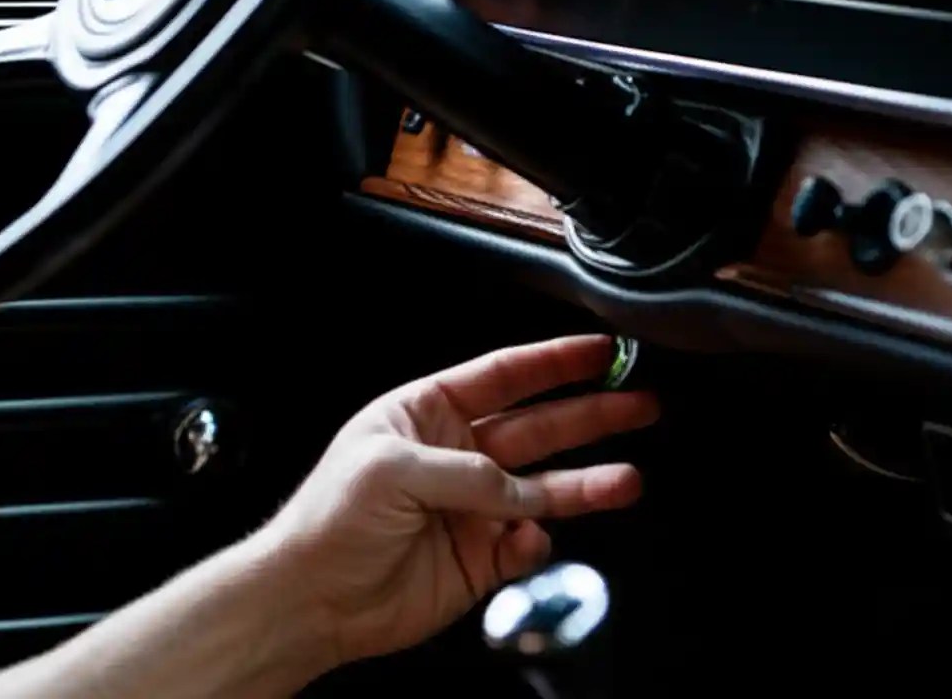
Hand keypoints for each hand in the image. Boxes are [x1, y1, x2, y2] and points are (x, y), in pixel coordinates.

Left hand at [259, 335, 658, 665]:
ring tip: (627, 480)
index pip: (504, 377)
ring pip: (544, 489)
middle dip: (592, 415)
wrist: (311, 600)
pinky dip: (535, 542)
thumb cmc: (329, 519)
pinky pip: (526, 543)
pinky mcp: (480, 557)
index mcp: (429, 415)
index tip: (600, 351)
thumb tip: (516, 488)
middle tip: (639, 405)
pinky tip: (529, 539)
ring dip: (587, 482)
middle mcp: (458, 456)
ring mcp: (472, 507)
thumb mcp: (390, 469)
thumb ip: (465, 471)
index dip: (554, 363)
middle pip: (540, 427)